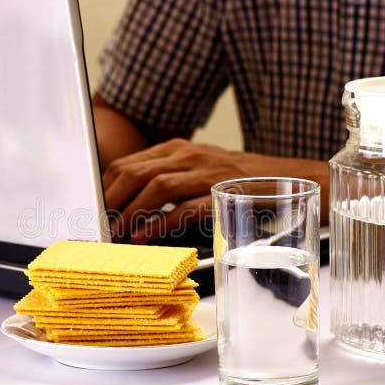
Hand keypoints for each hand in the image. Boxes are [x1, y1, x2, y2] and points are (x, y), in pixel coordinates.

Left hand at [103, 138, 273, 243]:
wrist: (288, 178)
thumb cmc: (238, 181)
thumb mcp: (197, 171)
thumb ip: (167, 181)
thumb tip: (130, 207)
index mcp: (177, 148)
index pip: (128, 164)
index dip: (107, 188)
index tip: (96, 209)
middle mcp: (188, 154)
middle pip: (135, 173)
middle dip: (113, 201)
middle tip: (103, 225)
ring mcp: (205, 171)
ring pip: (156, 187)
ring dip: (132, 213)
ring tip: (119, 233)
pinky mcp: (222, 192)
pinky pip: (184, 207)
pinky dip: (160, 224)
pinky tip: (146, 236)